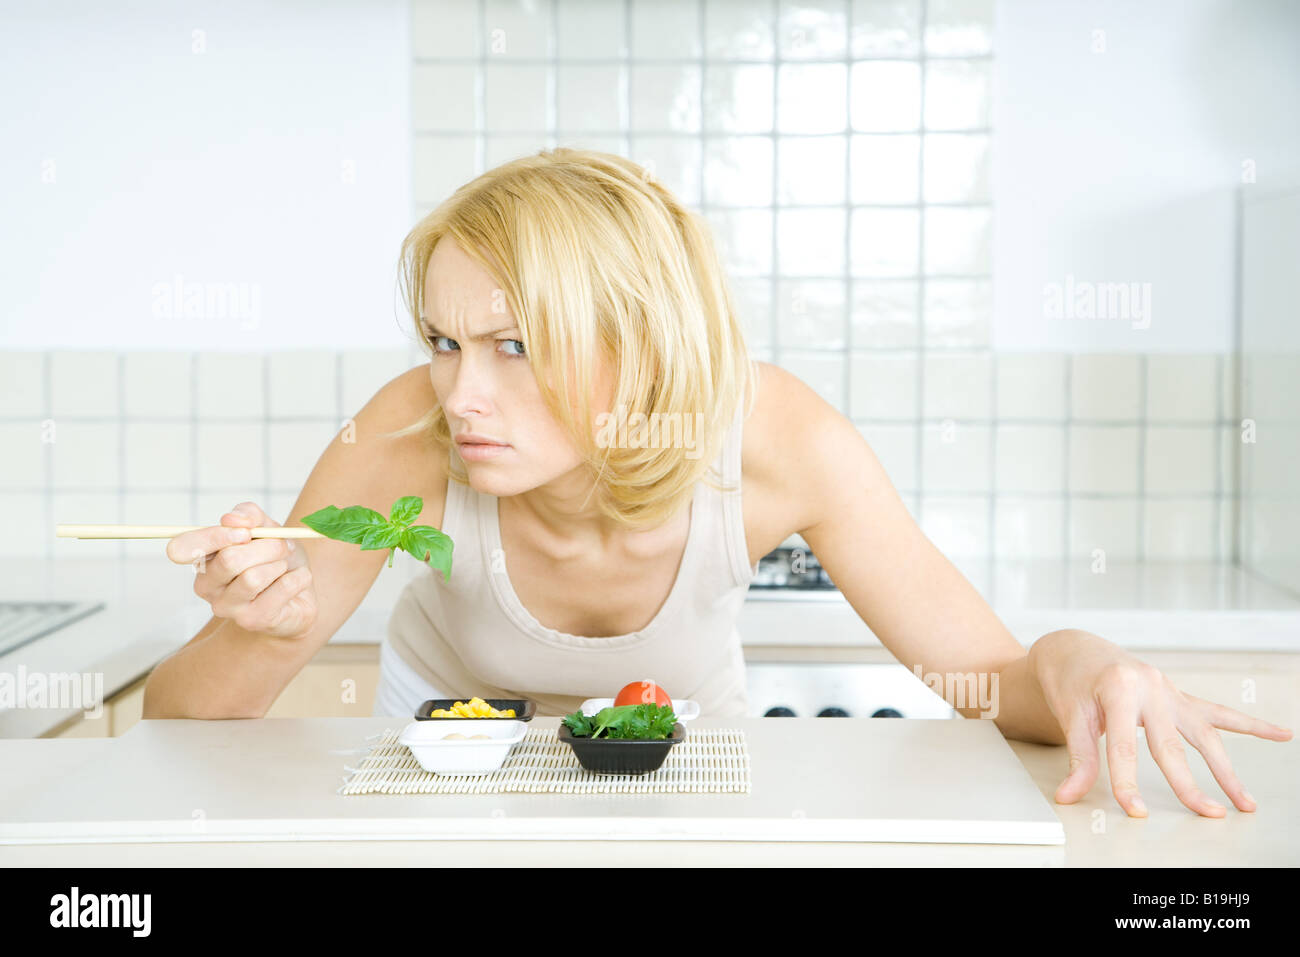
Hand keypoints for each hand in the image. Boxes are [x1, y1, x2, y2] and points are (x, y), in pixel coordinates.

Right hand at [165, 501, 317, 639]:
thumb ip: (249, 516)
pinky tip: (297, 580)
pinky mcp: (252, 620)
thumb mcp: (267, 528)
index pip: (183, 548)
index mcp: (202, 559)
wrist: (301, 592)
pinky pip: (281, 589)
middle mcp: (207, 586)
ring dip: (280, 563)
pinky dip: (298, 577)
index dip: (216, 536)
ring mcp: (227, 608)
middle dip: (266, 546)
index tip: (246, 532)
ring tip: (285, 566)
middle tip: (282, 546)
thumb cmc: (276, 558)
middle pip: (229, 560)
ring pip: (253, 578)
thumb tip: (231, 518)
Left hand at [1028, 629, 1292, 817]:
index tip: (1135, 810)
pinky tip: (1280, 734)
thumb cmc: (1070, 682)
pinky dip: (1250, 724)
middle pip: (1172, 744)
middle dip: (1189, 784)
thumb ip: (1078, 758)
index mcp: (1118, 688)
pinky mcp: (1178, 695)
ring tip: (1246, 802)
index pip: (1124, 747)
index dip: (1127, 781)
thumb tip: (1068, 796)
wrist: (1075, 650)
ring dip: (1226, 769)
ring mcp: (1168, 690)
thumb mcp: (1068, 716)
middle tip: (1209, 814)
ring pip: (1204, 733)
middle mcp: (1150, 686)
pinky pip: (1218, 712)